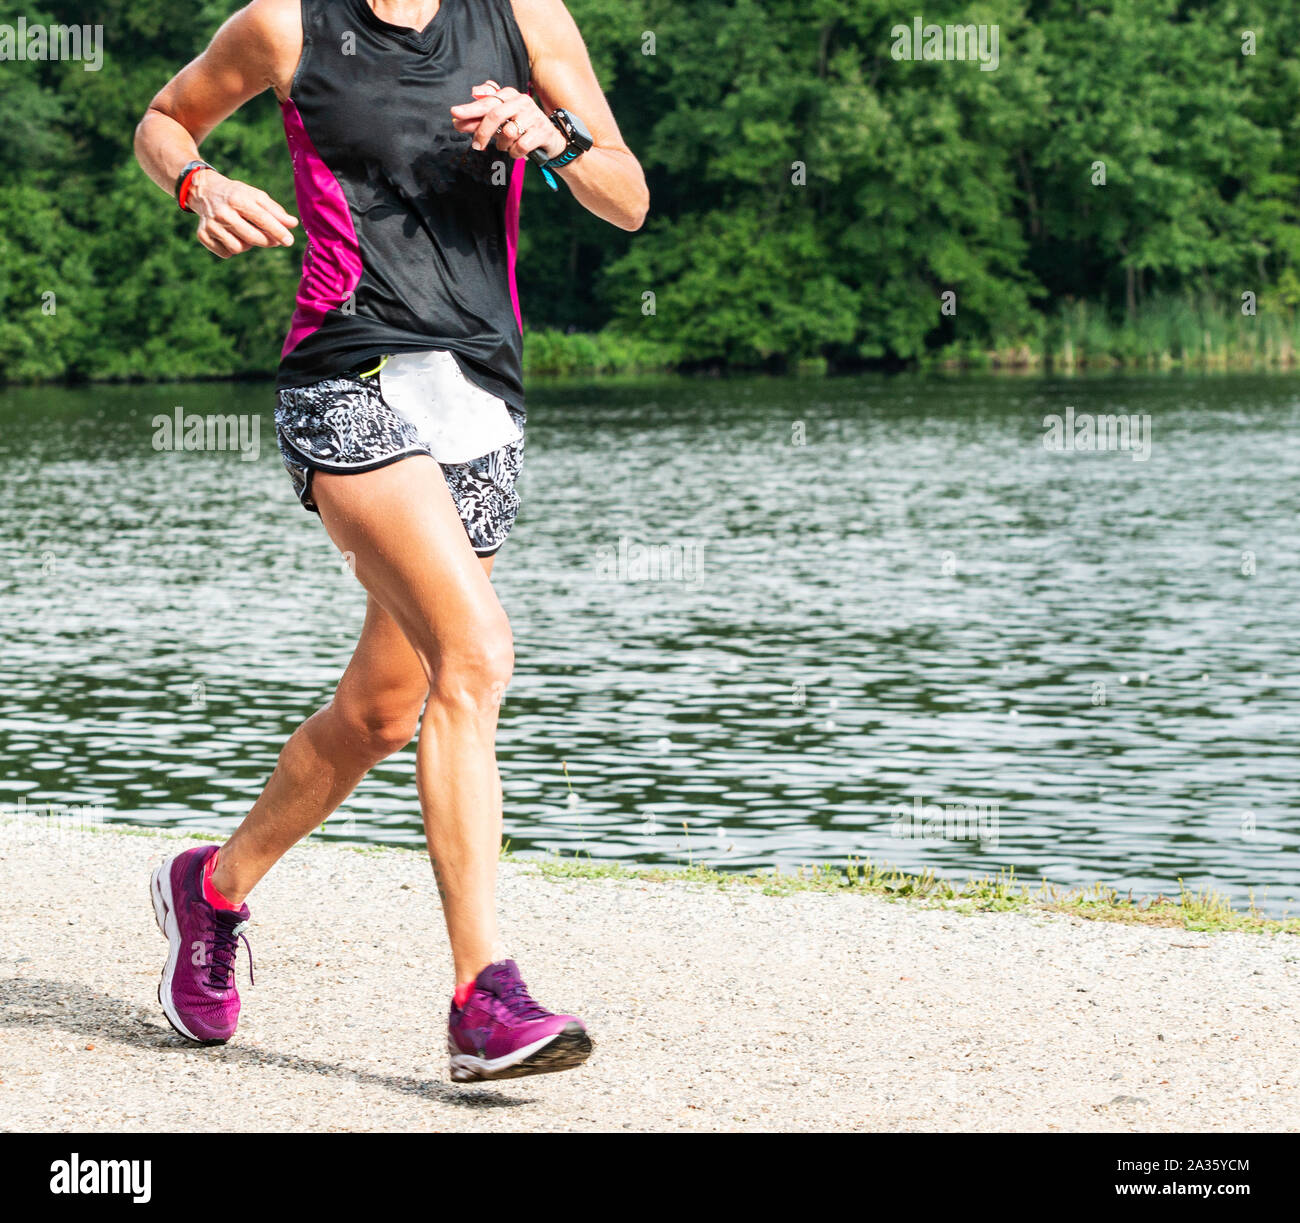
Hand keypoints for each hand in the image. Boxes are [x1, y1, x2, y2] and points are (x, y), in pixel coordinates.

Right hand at [188, 170, 298, 258]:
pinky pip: (226, 253)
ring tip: (245, 232)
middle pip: (253, 238)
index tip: (290, 241)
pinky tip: (230, 236)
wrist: (205, 191)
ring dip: (247, 244)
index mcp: (237, 199)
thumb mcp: (256, 196)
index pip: (262, 219)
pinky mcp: (202, 235)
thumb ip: (275, 210)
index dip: (278, 231)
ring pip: (239, 248)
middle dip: (267, 241)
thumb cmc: (237, 195)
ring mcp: (211, 225)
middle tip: (274, 240)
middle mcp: (222, 212)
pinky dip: (232, 248)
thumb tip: (293, 224)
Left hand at [449, 81, 567, 161]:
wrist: (550, 139)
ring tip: (506, 146)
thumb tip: (456, 119)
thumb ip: (480, 118)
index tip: (455, 114)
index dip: (470, 109)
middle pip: (495, 115)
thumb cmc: (521, 128)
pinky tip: (517, 151)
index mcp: (509, 95)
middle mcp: (521, 101)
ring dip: (503, 145)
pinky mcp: (541, 132)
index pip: (487, 102)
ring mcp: (533, 116)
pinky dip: (515, 153)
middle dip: (482, 132)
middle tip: (476, 146)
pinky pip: (521, 146)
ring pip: (508, 133)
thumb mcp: (501, 120)